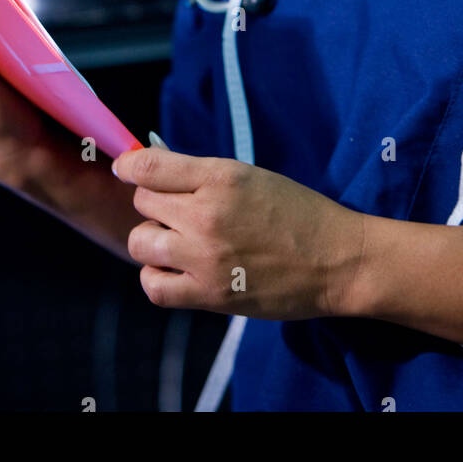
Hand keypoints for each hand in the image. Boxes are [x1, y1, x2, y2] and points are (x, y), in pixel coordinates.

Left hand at [112, 146, 366, 318]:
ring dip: (153, 239)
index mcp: (221, 177)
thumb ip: (200, 174)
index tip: (126, 169)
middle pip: (143, 203)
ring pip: (141, 243)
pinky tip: (175, 269)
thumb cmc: (296, 213)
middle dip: (155, 202)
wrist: (336, 260)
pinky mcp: (209, 295)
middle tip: (178, 210)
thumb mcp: (249, 177)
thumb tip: (149, 168)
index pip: (148, 168)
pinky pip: (154, 286)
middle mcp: (207, 215)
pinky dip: (156, 276)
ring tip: (177, 240)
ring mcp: (205, 258)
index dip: (130, 166)